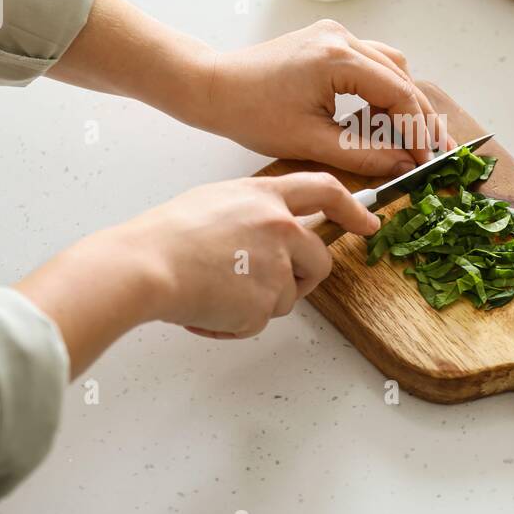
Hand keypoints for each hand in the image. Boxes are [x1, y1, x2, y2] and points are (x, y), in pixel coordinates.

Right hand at [123, 172, 378, 337]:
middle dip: (301, 277)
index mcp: (266, 197)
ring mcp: (275, 267)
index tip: (369, 222)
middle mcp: (280, 228)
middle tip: (263, 283)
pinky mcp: (263, 304)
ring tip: (216, 289)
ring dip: (259, 301)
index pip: (325, 191)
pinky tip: (208, 305)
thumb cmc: (167, 236)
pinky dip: (235, 322)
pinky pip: (259, 321)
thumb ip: (255, 211)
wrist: (145, 267)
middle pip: (320, 260)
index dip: (353, 208)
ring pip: (288, 296)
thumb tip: (272, 228)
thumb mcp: (218, 201)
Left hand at [200, 19, 454, 175]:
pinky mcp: (327, 42)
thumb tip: (401, 166)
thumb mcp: (310, 141)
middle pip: (401, 76)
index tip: (427, 160)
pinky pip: (370, 63)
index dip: (418, 130)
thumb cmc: (251, 112)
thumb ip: (363, 154)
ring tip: (408, 139)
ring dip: (402, 102)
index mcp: (338, 58)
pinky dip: (381, 90)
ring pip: (390, 67)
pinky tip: (380, 119)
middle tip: (434, 152)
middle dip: (418, 117)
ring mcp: (335, 36)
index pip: (398, 94)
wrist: (214, 86)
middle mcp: (342, 38)